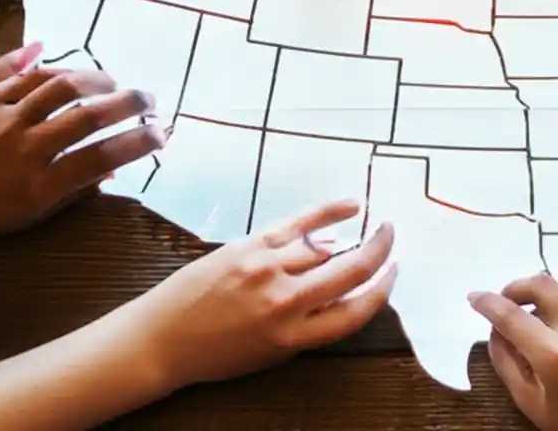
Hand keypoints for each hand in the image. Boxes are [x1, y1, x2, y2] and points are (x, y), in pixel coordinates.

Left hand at [0, 43, 163, 247]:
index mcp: (39, 184)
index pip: (103, 157)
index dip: (139, 142)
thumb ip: (78, 188)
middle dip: (129, 103)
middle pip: (87, 115)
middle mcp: (22, 148)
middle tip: (149, 98)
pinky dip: (38, 60)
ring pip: (56, 85)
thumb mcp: (34, 213)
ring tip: (110, 81)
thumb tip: (118, 164)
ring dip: (93, 78)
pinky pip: (12, 69)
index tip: (163, 133)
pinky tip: (55, 55)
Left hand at [127, 201, 395, 386]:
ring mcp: (266, 269)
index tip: (395, 274)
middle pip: (350, 271)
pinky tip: (351, 205)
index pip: (356, 313)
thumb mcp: (273, 352)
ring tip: (371, 227)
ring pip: (324, 248)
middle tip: (394, 237)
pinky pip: (298, 223)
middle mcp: (285, 302)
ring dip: (353, 237)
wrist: (161, 339)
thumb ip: (310, 323)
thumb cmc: (217, 353)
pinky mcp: (249, 246)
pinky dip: (328, 212)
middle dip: (381, 252)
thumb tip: (341, 283)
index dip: (383, 291)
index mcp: (294, 337)